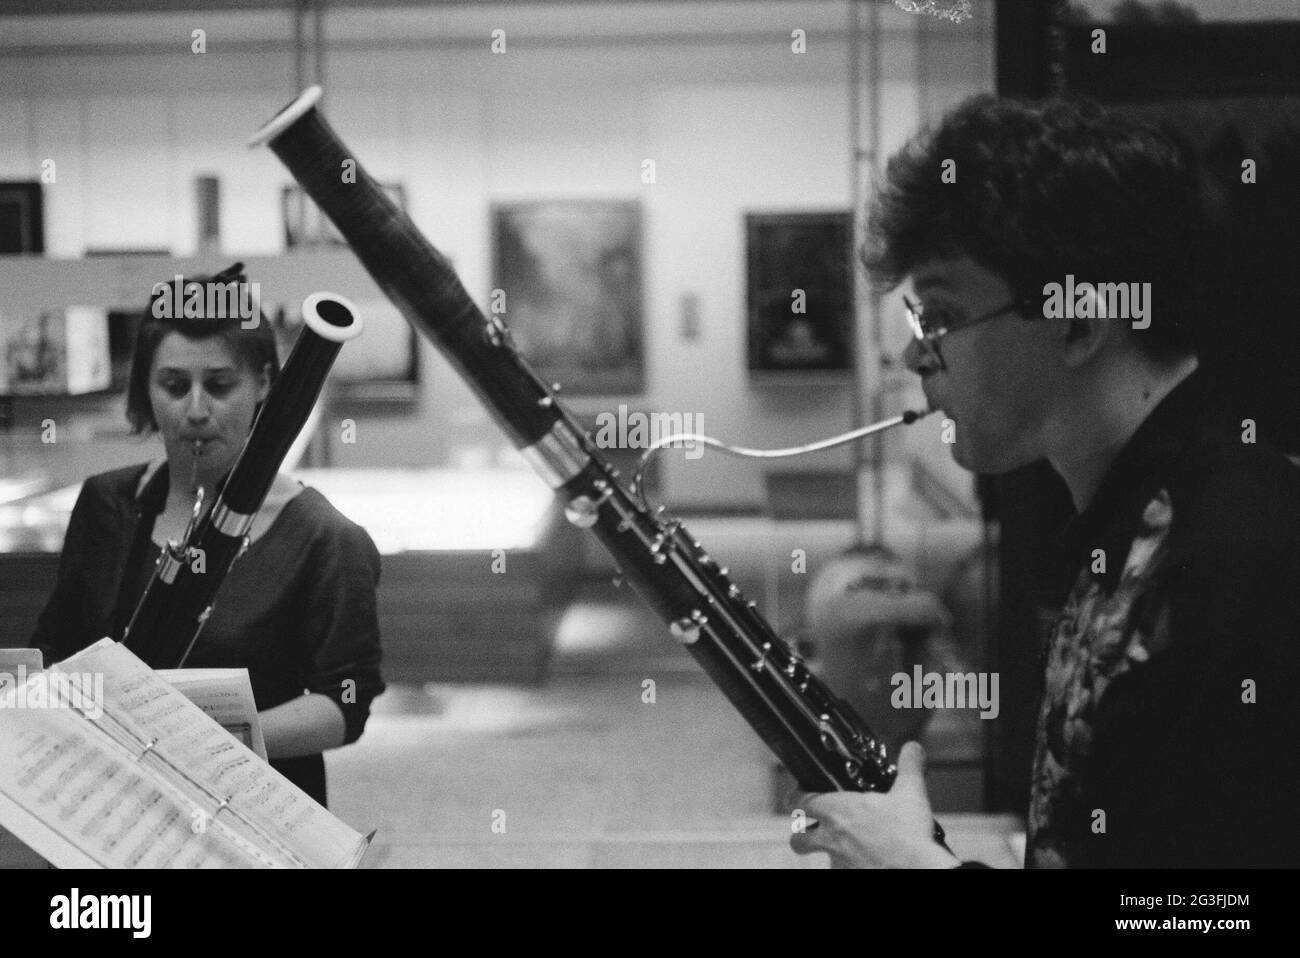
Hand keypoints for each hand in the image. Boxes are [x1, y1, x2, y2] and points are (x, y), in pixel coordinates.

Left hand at [788, 741, 959, 868]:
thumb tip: (913, 748)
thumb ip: (909, 766)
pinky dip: (850, 867)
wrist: (920, 871)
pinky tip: (866, 862)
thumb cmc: (910, 835)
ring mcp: (840, 863)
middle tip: (813, 830)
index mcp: (838, 811)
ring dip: (831, 853)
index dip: (795, 797)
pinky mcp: (850, 876)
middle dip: (802, 835)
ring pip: (822, 859)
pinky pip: (842, 871)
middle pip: (797, 840)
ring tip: (851, 848)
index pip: (799, 801)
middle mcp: (832, 839)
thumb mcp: (912, 793)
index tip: (799, 794)